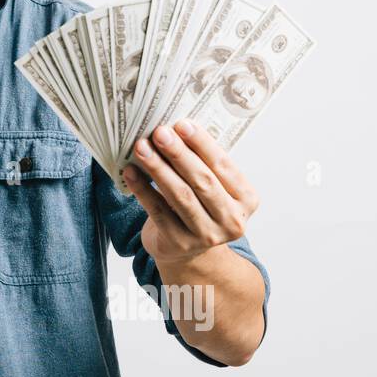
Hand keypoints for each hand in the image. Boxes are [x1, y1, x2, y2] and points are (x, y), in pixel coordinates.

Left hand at [121, 120, 260, 265]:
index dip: (203, 144)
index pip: (224, 166)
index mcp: (246, 199)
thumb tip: (174, 128)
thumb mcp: (213, 187)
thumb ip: (203, 163)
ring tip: (141, 147)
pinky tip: (130, 172)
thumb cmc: (200, 207)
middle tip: (159, 132)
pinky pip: (158, 212)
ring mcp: (207, 236)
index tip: (182, 124)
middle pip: (202, 181)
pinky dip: (142, 190)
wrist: (189, 253)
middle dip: (179, 154)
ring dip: (158, 169)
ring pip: (180, 196)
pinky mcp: (180, 244)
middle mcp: (232, 220)